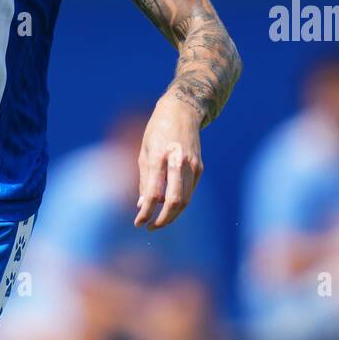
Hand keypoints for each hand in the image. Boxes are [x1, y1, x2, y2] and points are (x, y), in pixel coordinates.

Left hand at [133, 92, 204, 229]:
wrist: (181, 111)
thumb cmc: (156, 132)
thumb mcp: (143, 152)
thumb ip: (144, 180)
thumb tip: (142, 205)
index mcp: (160, 156)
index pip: (154, 193)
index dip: (146, 212)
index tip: (138, 223)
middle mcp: (178, 161)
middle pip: (175, 200)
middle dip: (163, 219)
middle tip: (151, 227)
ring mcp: (192, 165)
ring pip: (186, 199)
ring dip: (173, 215)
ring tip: (159, 222)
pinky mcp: (200, 168)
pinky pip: (190, 191)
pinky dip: (180, 203)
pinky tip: (168, 207)